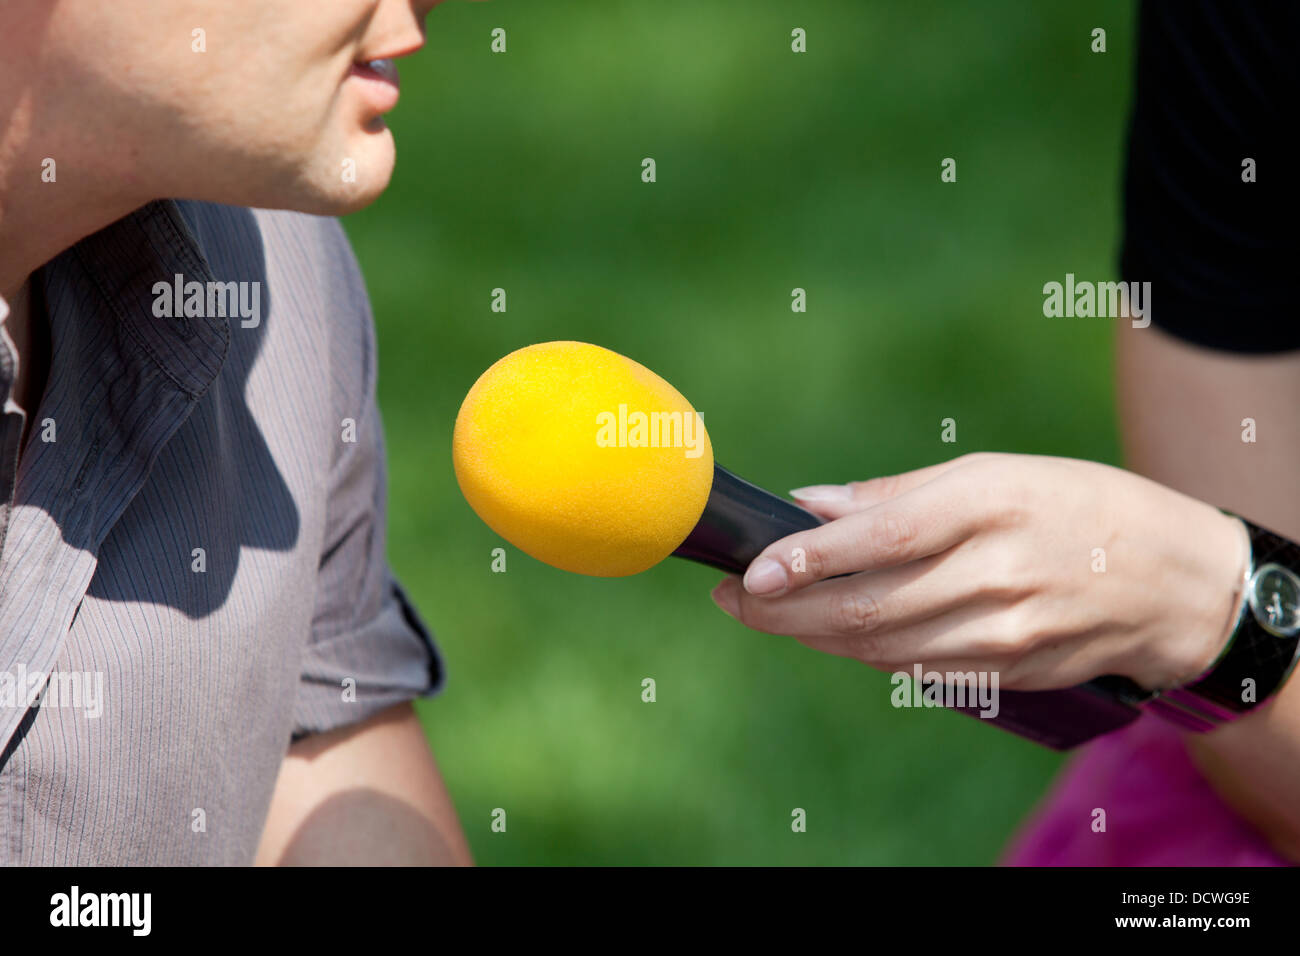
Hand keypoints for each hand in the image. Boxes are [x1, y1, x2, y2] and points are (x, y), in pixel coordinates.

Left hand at [710, 453, 1249, 691]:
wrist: (1171, 583)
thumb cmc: (1075, 508)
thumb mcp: (995, 474)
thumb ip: (898, 494)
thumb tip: (811, 503)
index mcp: (989, 505)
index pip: (881, 537)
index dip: (807, 557)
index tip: (750, 568)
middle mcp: (994, 575)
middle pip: (867, 604)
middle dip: (785, 608)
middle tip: (732, 599)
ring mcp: (1002, 635)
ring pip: (880, 646)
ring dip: (812, 633)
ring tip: (765, 614)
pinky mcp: (1006, 675)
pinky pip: (913, 669)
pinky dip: (862, 651)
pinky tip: (830, 631)